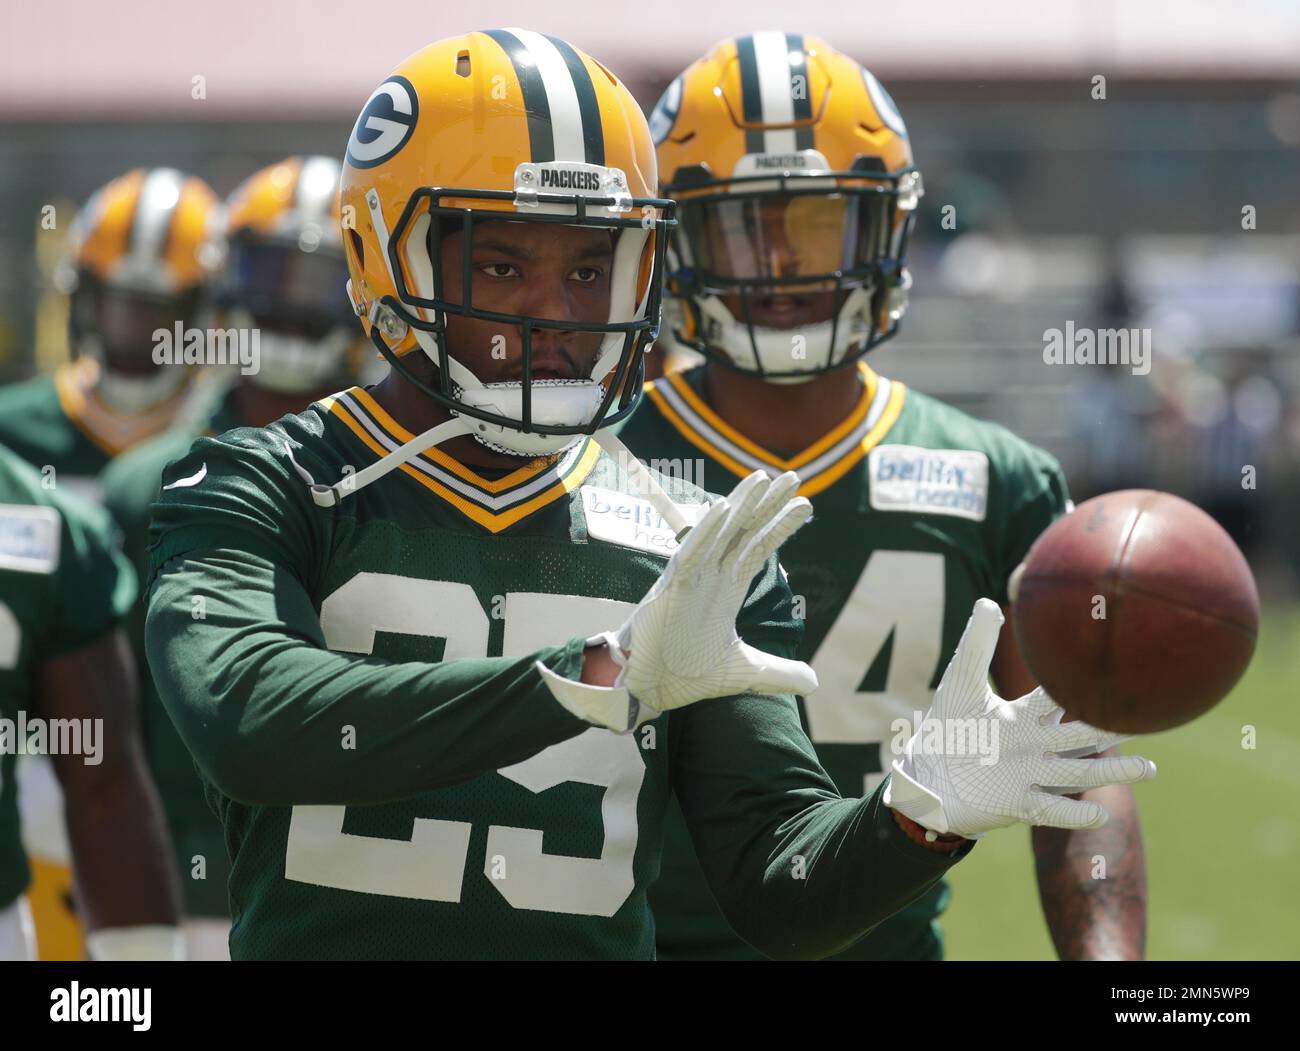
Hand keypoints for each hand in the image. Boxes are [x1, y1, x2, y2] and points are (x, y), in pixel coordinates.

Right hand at [604, 470, 815, 722]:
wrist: (648, 690)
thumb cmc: (686, 675)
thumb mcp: (743, 672)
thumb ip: (777, 672)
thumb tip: (813, 681)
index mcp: (727, 589)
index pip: (758, 549)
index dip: (780, 527)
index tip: (806, 505)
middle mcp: (711, 577)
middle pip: (743, 531)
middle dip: (767, 504)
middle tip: (792, 477)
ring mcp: (691, 578)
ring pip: (719, 533)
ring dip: (740, 504)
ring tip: (763, 478)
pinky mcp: (671, 587)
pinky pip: (690, 554)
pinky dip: (706, 531)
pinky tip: (723, 508)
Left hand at [884, 599, 1155, 837]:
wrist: (927, 774)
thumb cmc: (947, 726)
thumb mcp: (959, 684)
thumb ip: (975, 646)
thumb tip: (988, 602)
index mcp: (1024, 715)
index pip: (1059, 700)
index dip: (1082, 688)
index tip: (1117, 673)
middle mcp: (1035, 745)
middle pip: (1081, 737)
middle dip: (1113, 730)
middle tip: (1150, 720)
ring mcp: (1029, 775)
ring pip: (1077, 773)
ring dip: (1110, 771)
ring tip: (1148, 768)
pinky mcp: (1017, 804)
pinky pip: (1050, 809)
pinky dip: (1073, 813)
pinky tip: (1100, 814)